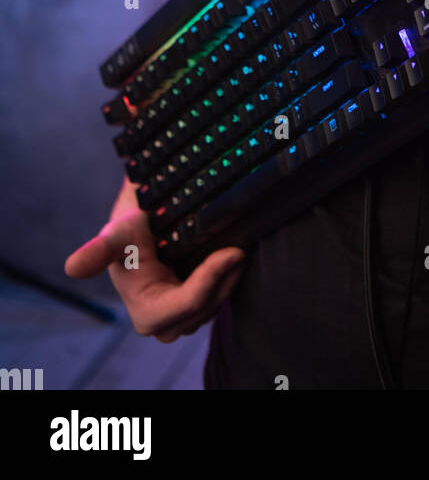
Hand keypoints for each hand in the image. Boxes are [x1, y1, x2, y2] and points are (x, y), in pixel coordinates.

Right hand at [64, 175, 245, 342]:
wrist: (141, 224)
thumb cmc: (127, 229)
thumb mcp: (116, 233)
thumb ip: (99, 251)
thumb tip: (72, 267)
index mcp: (145, 309)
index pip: (184, 306)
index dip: (208, 284)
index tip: (230, 252)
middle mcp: (164, 319)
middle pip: (203, 310)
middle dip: (223, 282)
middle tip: (239, 250)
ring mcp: (183, 314)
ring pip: (215, 307)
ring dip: (230, 281)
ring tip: (240, 250)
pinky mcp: (197, 304)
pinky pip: (219, 299)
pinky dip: (229, 280)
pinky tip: (236, 257)